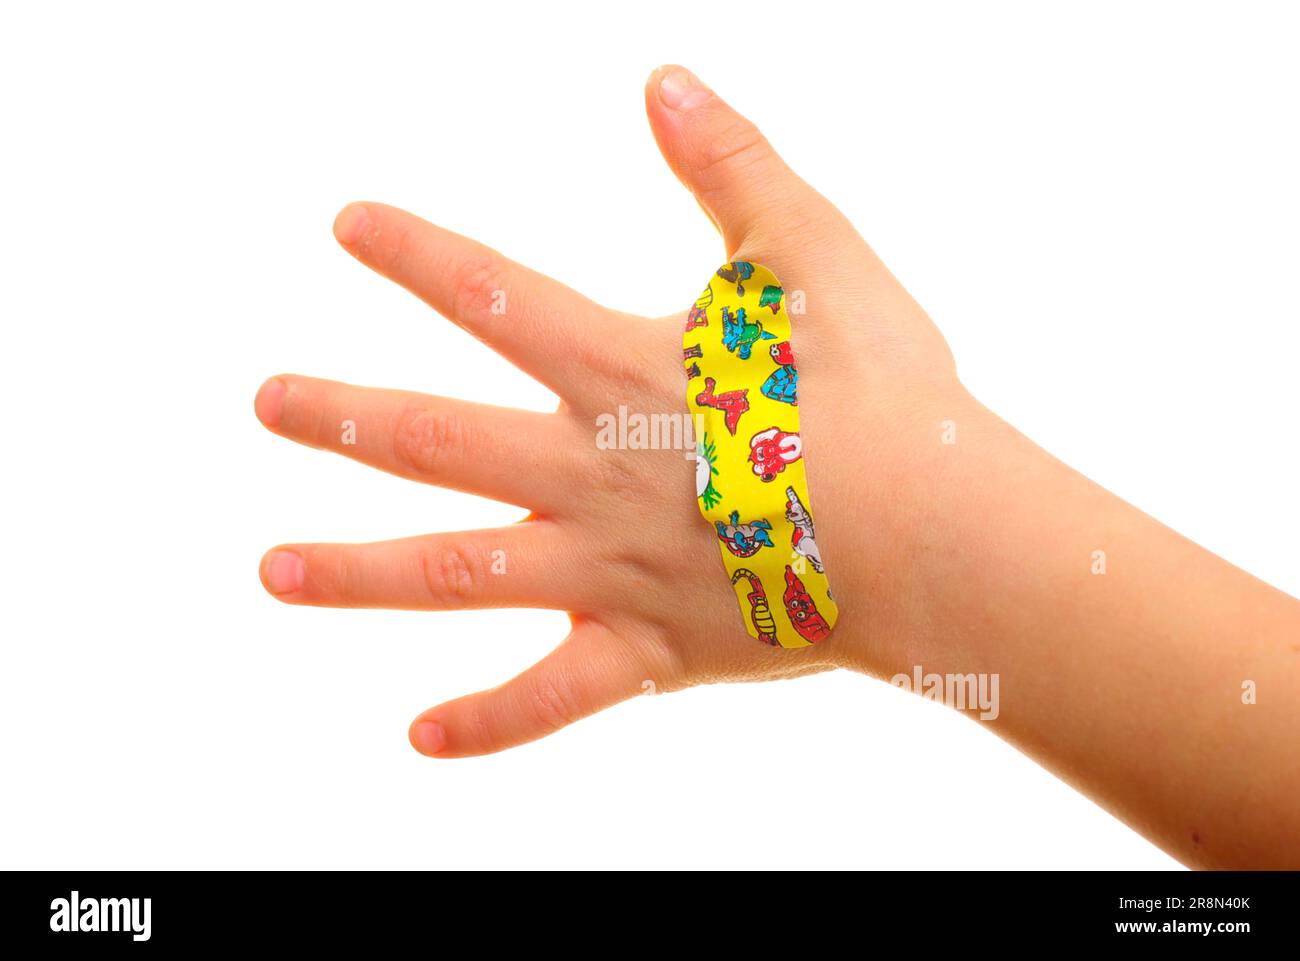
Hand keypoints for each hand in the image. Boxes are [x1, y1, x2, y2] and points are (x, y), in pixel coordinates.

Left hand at [256, 65, 980, 756]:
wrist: (943, 538)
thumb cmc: (889, 393)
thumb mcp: (815, 254)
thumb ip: (733, 166)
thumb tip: (662, 79)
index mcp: (627, 374)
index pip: (495, 299)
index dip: (416, 254)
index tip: (347, 225)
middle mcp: (597, 476)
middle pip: (442, 442)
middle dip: (345, 417)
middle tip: (266, 402)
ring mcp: (615, 573)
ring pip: (462, 575)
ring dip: (359, 572)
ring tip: (270, 569)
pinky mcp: (653, 651)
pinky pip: (557, 697)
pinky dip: (489, 723)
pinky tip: (418, 739)